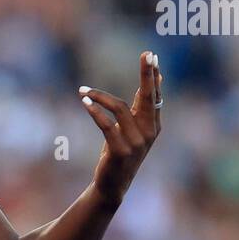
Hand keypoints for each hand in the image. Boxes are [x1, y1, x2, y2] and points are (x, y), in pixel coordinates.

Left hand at [79, 50, 162, 205]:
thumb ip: (141, 106)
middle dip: (147, 75)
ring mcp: (136, 142)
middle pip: (149, 97)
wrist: (113, 184)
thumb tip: (154, 79)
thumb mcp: (133, 128)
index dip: (153, 76)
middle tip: (145, 54)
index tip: (151, 56)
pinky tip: (85, 102)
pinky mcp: (120, 150)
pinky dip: (95, 112)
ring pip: (121, 108)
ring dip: (100, 97)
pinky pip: (107, 125)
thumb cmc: (120, 151)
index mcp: (153, 125)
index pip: (155, 95)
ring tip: (83, 91)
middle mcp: (149, 132)